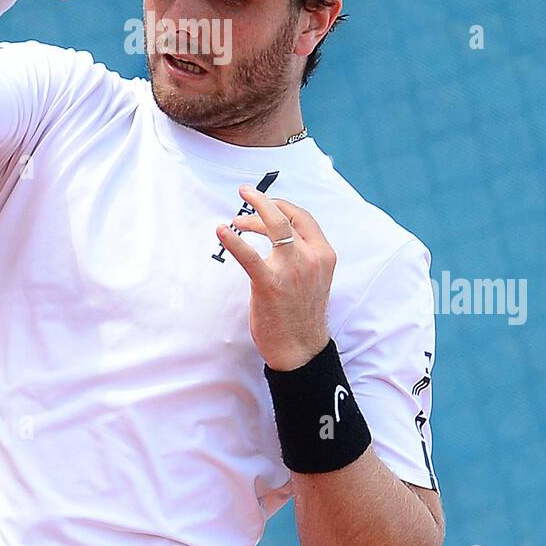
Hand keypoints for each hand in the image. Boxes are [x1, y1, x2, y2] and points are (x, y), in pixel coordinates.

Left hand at [215, 184, 336, 370]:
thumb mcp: (314, 278)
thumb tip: (283, 235)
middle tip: (245, 196)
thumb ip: (305, 255)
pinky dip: (234, 240)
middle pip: (286, 216)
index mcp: (324, 254)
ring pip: (272, 226)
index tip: (267, 201)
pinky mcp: (270, 284)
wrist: (301, 349)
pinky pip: (250, 256)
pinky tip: (221, 231)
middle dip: (263, 201)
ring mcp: (291, 270)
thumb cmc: (302, 314)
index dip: (282, 204)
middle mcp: (311, 258)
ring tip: (234, 218)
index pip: (303, 217)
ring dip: (250, 216)